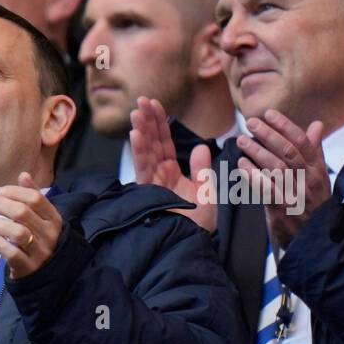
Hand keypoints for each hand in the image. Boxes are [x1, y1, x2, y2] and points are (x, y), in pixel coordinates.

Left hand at [0, 176, 62, 278]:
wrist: (47, 275)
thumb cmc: (40, 241)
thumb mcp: (42, 218)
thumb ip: (33, 197)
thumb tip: (24, 175)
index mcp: (53, 219)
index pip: (35, 198)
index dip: (14, 192)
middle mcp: (49, 234)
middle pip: (22, 213)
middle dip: (0, 204)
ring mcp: (39, 252)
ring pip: (17, 232)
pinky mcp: (28, 268)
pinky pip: (12, 253)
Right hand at [129, 97, 216, 232]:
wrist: (191, 243)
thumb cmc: (198, 225)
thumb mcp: (206, 192)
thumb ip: (202, 169)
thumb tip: (200, 147)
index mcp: (172, 174)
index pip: (164, 144)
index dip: (161, 124)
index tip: (156, 105)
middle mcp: (159, 177)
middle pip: (152, 143)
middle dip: (147, 121)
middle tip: (142, 100)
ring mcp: (152, 184)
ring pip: (145, 152)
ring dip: (141, 131)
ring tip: (137, 112)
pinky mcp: (148, 192)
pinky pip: (142, 168)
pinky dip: (139, 151)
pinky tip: (136, 135)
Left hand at [234, 110, 328, 250]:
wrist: (315, 238)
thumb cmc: (313, 204)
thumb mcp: (320, 176)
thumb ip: (315, 151)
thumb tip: (317, 125)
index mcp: (317, 169)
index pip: (302, 142)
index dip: (285, 126)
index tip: (269, 113)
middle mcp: (308, 180)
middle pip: (287, 152)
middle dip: (268, 135)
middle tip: (250, 123)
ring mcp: (295, 194)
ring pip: (275, 168)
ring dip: (257, 151)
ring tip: (242, 140)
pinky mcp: (281, 209)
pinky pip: (266, 189)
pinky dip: (253, 175)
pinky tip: (241, 164)